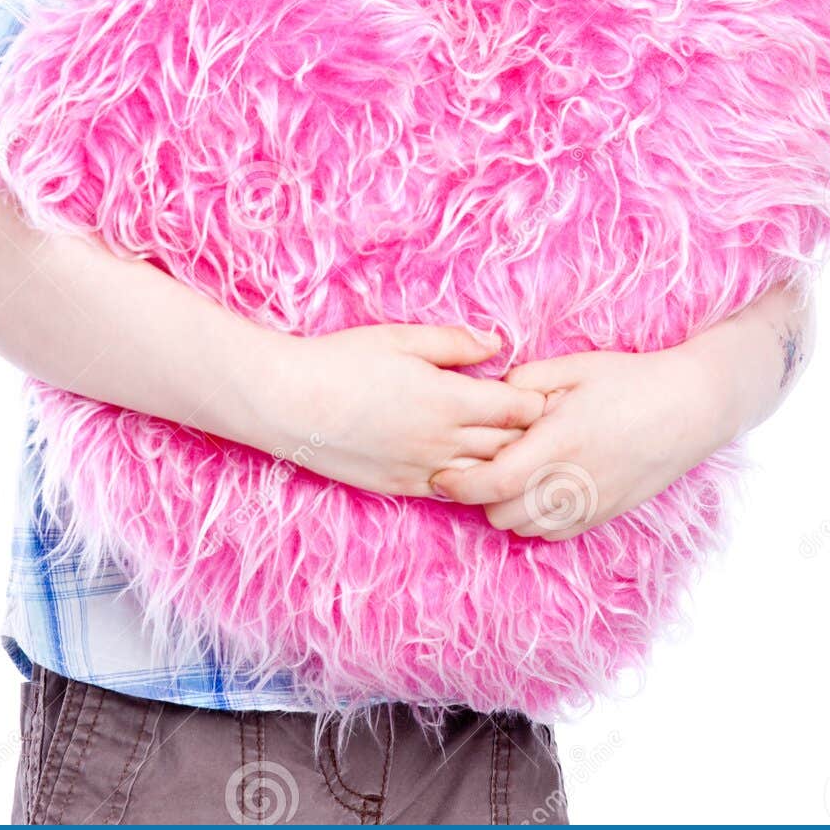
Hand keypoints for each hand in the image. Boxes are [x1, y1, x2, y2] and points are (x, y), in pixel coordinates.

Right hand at [267, 323, 546, 499]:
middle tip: (540, 423)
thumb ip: (455, 343)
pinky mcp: (399, 487)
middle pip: (508, 447)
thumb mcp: (401, 338)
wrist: (289, 403)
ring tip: (513, 449)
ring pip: (484, 476)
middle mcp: (442, 442)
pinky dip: (469, 482)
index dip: (535, 401)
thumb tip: (497, 343)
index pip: (518, 410)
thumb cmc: (342, 361)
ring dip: (502, 463)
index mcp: (449, 401)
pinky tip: (472, 469)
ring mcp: (421, 470)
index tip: (539, 392)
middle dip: (528, 435)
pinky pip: (450, 492)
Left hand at [427, 346, 717, 537]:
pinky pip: (556, 533)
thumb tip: (489, 395)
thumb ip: (525, 380)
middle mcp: (574, 482)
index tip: (441, 474)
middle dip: (482, 496)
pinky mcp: (607, 513)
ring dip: (509, 509)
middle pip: (502, 515)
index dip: (459, 485)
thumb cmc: (631, 380)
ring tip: (510, 475)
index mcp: (559, 443)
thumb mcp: (574, 367)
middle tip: (479, 466)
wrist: (691, 406)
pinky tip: (540, 488)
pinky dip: (537, 519)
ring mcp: (592, 503)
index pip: (493, 484)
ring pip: (526, 529)